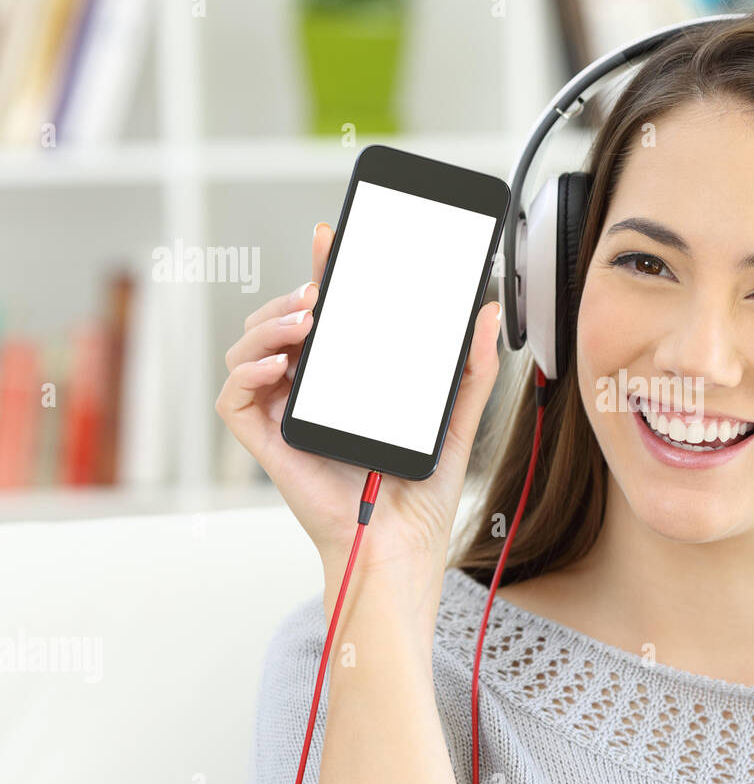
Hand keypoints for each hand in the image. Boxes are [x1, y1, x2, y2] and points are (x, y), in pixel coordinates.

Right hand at [215, 222, 501, 592]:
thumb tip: (488, 316)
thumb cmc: (420, 491)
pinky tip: (278, 365)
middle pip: (279, 324)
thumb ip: (473, 369)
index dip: (321, 273)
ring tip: (306, 319)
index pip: (325, 315)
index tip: (332, 237)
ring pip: (248, 350)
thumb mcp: (456, 418)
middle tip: (321, 290)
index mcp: (345, 379)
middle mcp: (309, 391)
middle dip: (291, 296)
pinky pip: (235, 398)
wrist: (402, 545)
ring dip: (268, 324)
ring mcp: (284, 415)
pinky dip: (245, 373)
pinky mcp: (267, 443)